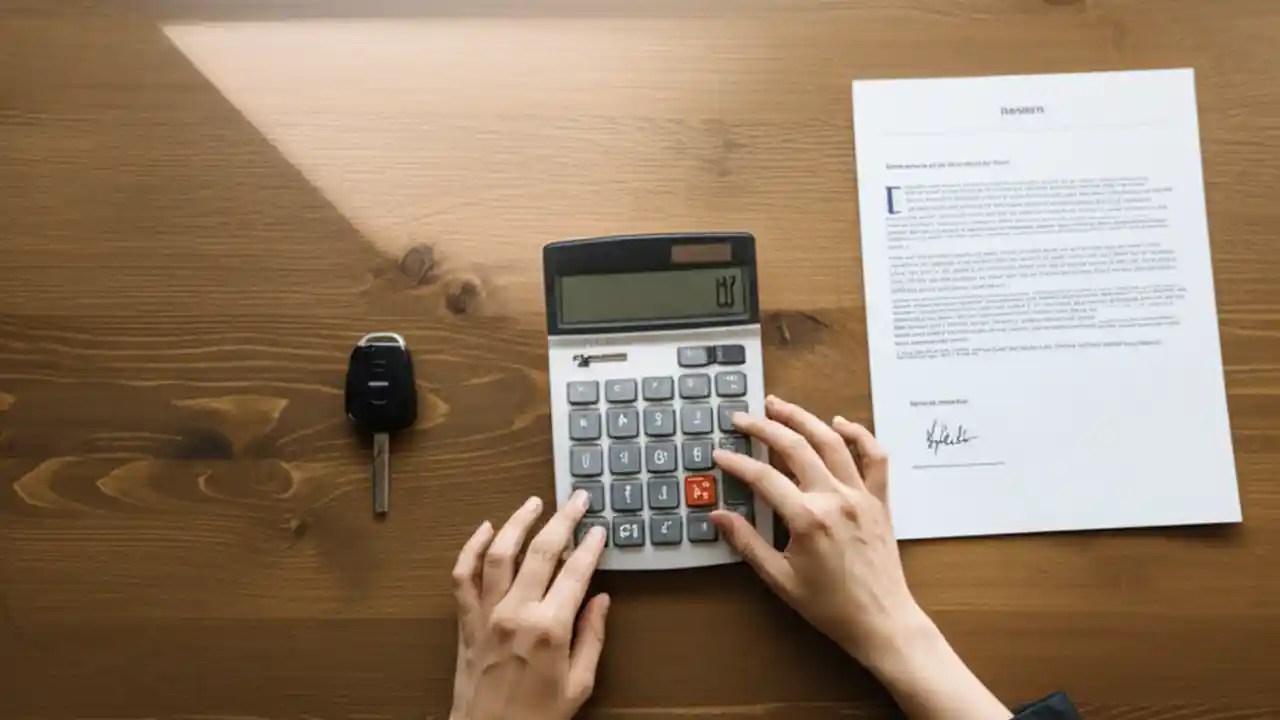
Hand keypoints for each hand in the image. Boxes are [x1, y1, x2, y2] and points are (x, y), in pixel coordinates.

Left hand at [449, 491, 610, 719]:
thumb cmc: (537, 717)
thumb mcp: (580, 684)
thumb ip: (592, 637)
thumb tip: (601, 601)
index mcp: (550, 629)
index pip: (576, 572)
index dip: (591, 547)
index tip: (600, 529)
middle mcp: (517, 613)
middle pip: (542, 551)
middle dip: (563, 519)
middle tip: (577, 500)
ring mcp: (487, 613)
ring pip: (500, 553)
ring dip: (517, 522)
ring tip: (534, 503)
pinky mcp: (466, 620)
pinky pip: (463, 575)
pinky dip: (471, 548)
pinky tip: (484, 529)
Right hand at [709, 395, 914, 664]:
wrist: (881, 621)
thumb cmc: (830, 606)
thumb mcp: (780, 579)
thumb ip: (747, 543)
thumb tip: (717, 516)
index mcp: (808, 519)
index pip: (763, 478)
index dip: (737, 463)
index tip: (719, 454)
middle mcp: (835, 498)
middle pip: (795, 447)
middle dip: (764, 427)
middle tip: (742, 417)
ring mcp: (861, 496)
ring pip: (831, 442)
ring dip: (803, 418)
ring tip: (779, 405)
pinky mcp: (879, 500)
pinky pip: (874, 458)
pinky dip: (859, 435)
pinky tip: (839, 423)